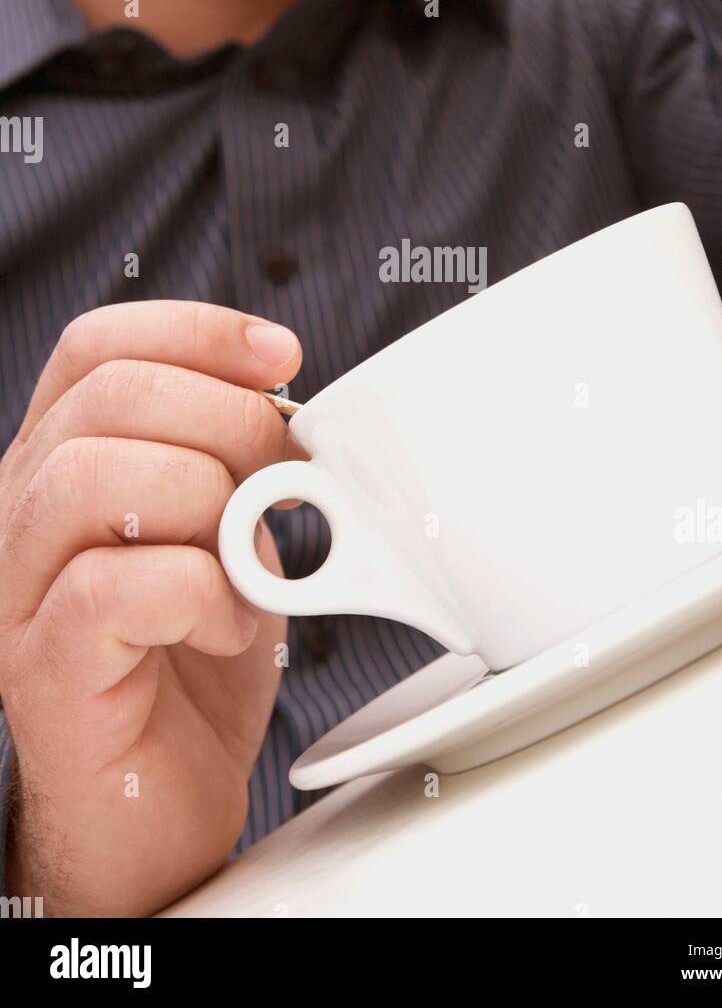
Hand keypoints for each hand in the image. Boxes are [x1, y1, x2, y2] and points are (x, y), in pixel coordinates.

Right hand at [0, 301, 303, 916]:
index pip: (97, 346)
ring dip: (207, 505)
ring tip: (247, 560)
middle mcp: (18, 513)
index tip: (284, 355)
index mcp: (61, 462)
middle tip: (285, 472)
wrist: (159, 799)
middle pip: (107, 396)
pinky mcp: (37, 667)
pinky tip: (228, 621)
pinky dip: (199, 593)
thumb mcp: (229, 534)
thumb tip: (286, 411)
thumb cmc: (192, 660)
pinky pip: (112, 586)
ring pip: (94, 476)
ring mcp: (14, 590)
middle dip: (228, 418)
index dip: (197, 331)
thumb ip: (239, 467)